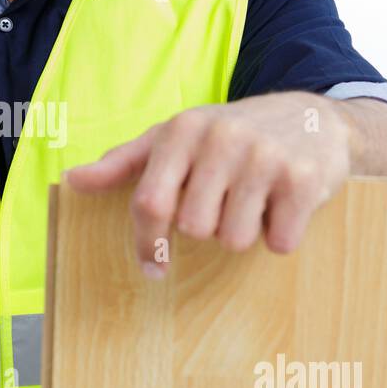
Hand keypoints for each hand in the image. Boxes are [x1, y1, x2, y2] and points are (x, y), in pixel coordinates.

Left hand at [63, 91, 352, 275]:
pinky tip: (283, 207)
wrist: (314, 119)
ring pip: (233, 240)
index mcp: (182, 130)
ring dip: (244, 233)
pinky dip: (280, 235)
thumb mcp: (175, 139)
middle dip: (208, 226)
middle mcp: (222, 138)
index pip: (150, 202)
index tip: (153, 268)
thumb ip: (124, 163)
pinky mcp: (302, 179)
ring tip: (254, 202)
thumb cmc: (230, 136)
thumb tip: (72, 180)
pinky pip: (277, 241)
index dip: (147, 242)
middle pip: (193, 227)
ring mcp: (265, 156)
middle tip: (225, 203)